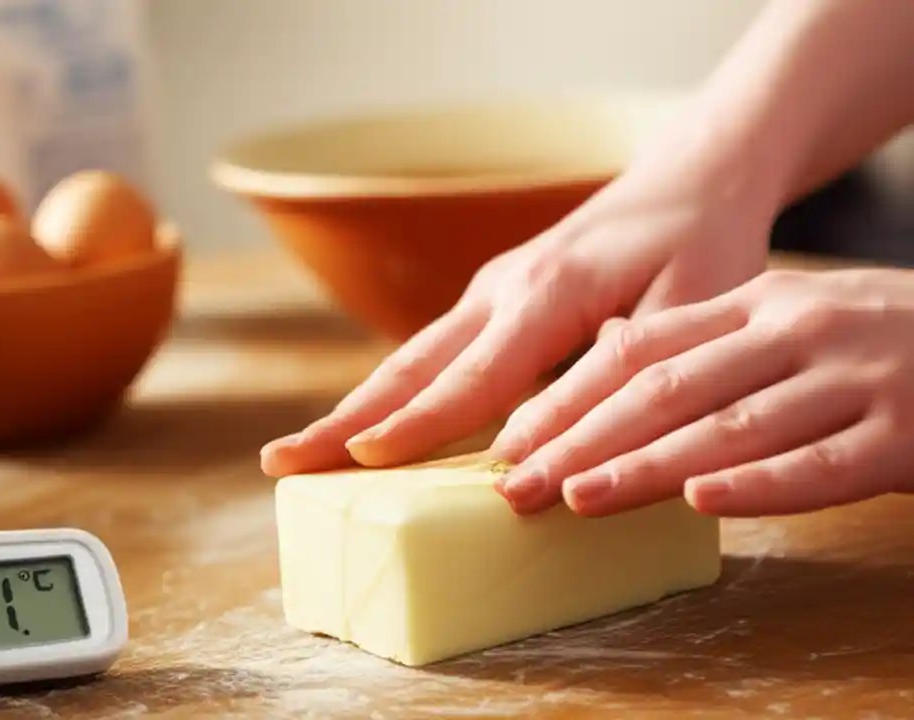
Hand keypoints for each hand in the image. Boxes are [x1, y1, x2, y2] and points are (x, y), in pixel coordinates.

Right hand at [261, 136, 779, 476]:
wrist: (684, 184)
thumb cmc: (698, 245)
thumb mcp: (697, 303)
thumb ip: (635, 364)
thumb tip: (573, 430)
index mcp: (549, 292)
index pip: (475, 376)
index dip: (422, 423)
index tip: (366, 457)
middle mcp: (502, 289)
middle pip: (409, 367)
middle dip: (343, 420)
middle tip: (280, 463)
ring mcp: (488, 293)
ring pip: (407, 361)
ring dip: (350, 412)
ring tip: (295, 457)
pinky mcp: (489, 303)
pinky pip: (428, 356)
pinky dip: (387, 398)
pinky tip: (359, 434)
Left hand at [489, 268, 913, 517]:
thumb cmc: (885, 340)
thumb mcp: (795, 316)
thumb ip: (708, 336)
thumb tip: (608, 351)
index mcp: (764, 302)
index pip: (642, 349)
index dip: (569, 396)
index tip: (508, 439)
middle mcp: (800, 330)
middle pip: (667, 388)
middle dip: (580, 438)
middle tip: (516, 483)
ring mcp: (856, 380)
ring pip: (729, 427)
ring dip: (644, 465)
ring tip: (576, 496)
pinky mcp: (908, 435)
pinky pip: (820, 465)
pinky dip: (758, 486)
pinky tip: (701, 504)